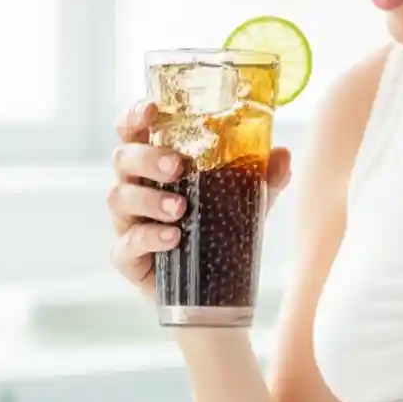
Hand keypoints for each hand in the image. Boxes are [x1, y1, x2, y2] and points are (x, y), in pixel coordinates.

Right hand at [106, 100, 292, 299]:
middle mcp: (135, 188)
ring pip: (119, 198)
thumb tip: (283, 153)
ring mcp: (126, 223)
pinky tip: (172, 238)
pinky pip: (124, 245)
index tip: (152, 109)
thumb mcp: (248, 201)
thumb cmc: (220, 231)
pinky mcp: (127, 259)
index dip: (135, 115)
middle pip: (123, 159)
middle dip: (146, 157)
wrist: (214, 292)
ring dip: (148, 199)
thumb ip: (264, 178)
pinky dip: (147, 239)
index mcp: (155, 165)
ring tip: (180, 209)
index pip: (133, 131)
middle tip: (177, 166)